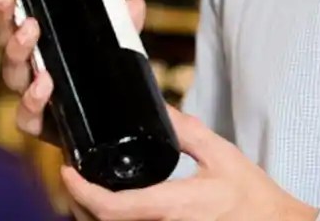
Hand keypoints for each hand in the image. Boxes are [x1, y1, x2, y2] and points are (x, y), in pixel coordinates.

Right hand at [0, 0, 146, 139]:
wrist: (119, 131)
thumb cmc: (107, 84)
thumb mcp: (117, 51)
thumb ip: (124, 29)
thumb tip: (135, 3)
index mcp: (37, 51)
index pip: (11, 26)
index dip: (3, 9)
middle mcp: (27, 75)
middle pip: (5, 47)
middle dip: (5, 24)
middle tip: (22, 8)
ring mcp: (32, 101)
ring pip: (12, 77)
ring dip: (18, 53)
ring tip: (31, 34)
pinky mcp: (41, 128)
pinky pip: (27, 117)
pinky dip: (32, 101)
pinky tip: (43, 85)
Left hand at [60, 107, 318, 220]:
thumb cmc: (252, 198)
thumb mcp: (220, 155)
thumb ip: (186, 132)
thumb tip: (160, 109)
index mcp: (173, 207)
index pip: (112, 208)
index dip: (81, 191)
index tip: (66, 170)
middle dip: (79, 203)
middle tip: (73, 175)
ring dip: (93, 215)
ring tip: (88, 188)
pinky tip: (112, 206)